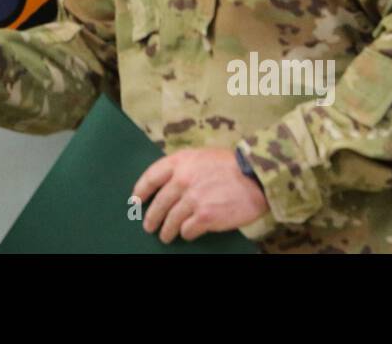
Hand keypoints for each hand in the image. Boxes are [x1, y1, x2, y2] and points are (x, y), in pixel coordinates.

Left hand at [132, 147, 268, 242]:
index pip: (151, 177)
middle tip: (148, 226)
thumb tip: (169, 181)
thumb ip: (185, 166)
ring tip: (165, 236)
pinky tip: (188, 234)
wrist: (256, 176)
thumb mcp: (202, 155)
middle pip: (158, 203)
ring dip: (166, 230)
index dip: (140, 191)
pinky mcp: (204, 216)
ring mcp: (192, 199)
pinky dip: (186, 233)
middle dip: (151, 217)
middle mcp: (182, 180)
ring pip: (170, 220)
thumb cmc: (232, 165)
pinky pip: (187, 230)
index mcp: (180, 161)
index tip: (135, 201)